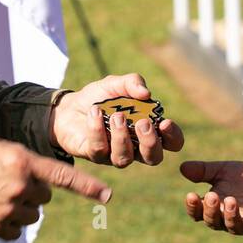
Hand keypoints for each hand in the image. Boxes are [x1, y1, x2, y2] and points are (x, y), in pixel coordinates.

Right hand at [0, 134, 110, 240]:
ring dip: (21, 209)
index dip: (88, 186)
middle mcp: (20, 187)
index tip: (108, 195)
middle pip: (44, 198)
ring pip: (31, 216)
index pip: (63, 176)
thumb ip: (20, 158)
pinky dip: (7, 224)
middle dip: (33, 192)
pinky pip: (14, 231)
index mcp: (23, 162)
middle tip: (11, 182)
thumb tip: (33, 173)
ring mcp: (8, 210)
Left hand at [49, 73, 184, 167]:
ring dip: (122, 137)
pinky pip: (99, 149)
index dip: (173, 137)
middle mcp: (135, 147)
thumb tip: (146, 93)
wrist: (69, 106)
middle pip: (153, 158)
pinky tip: (94, 113)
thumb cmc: (100, 97)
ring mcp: (114, 154)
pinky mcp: (94, 155)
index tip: (165, 123)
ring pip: (124, 159)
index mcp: (149, 130)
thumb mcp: (117, 84)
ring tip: (116, 115)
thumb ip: (133, 83)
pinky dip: (97, 130)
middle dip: (150, 142)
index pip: (171, 142)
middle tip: (142, 122)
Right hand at [181, 160, 242, 234]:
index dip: (193, 207)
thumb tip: (182, 167)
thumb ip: (205, 170)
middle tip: (212, 195)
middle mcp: (227, 219)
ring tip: (230, 201)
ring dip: (230, 215)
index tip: (190, 194)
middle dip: (211, 210)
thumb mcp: (225, 170)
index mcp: (215, 207)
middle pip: (213, 221)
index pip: (198, 212)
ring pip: (232, 226)